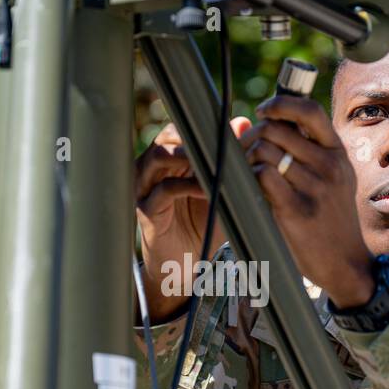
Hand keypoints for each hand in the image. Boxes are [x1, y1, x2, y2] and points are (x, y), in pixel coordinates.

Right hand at [136, 118, 251, 320]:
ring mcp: (144, 189)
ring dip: (189, 157)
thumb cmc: (199, 225)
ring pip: (159, 156)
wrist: (181, 266)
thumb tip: (244, 123)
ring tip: (214, 164)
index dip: (201, 128)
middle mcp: (150, 170)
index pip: (178, 129)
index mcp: (166, 160)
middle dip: (194, 138)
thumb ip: (229, 158)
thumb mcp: (218, 189)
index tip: (230, 134)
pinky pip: (165, 190)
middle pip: (166, 136)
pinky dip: (188, 187)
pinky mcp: (146, 211)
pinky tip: (208, 191)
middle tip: (222, 146)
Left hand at [241, 96, 374, 308]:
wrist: (347, 263)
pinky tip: (252, 188)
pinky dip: (250, 177)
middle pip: (277, 130)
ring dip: (248, 158)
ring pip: (266, 151)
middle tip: (247, 150)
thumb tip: (268, 122)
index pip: (309, 111)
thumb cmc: (332, 218)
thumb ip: (310, 150)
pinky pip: (263, 176)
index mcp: (338, 153)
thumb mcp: (334, 178)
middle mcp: (329, 165)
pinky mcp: (296, 210)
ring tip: (248, 170)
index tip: (263, 111)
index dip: (281, 104)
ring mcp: (315, 188)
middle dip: (253, 135)